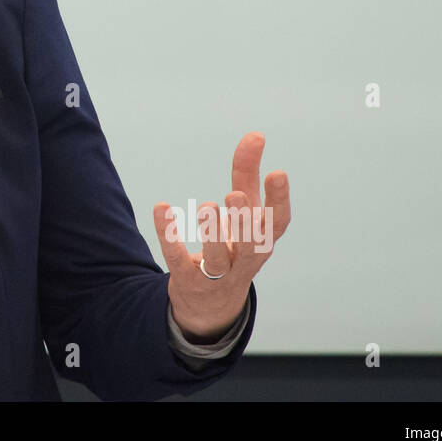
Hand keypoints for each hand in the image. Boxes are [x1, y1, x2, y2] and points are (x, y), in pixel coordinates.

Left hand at [151, 132, 289, 341]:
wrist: (212, 305)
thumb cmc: (234, 246)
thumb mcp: (244, 213)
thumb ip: (247, 174)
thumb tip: (256, 135)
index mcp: (262, 241)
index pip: (278, 223)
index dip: (280, 200)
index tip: (278, 172)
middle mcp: (245, 261)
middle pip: (251, 245)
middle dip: (244, 220)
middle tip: (234, 195)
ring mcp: (218, 275)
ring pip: (218, 260)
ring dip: (212, 234)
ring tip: (206, 207)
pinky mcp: (190, 281)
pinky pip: (179, 261)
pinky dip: (170, 237)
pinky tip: (161, 211)